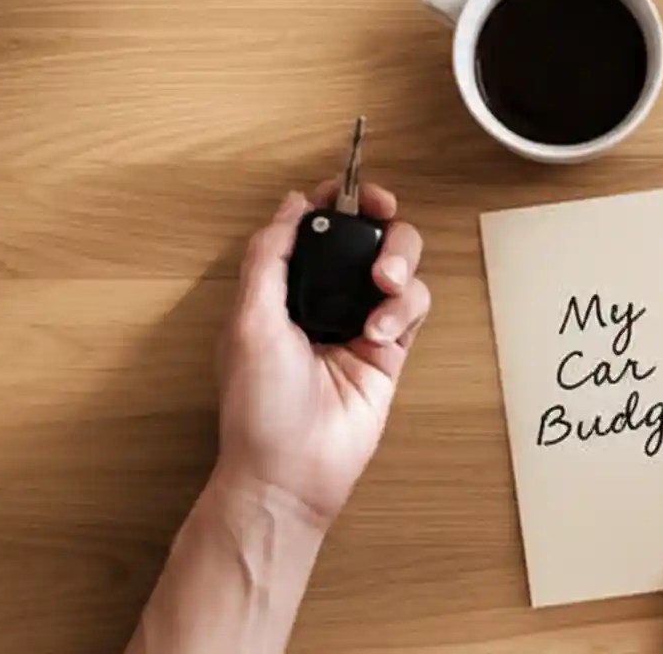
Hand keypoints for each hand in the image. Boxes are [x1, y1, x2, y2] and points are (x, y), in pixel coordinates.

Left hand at [214, 181, 430, 523]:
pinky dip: (404, 308)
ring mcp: (361, 323)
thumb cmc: (259, 405)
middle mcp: (325, 300)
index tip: (355, 192)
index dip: (338, 201)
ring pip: (399, 267)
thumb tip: (294, 204)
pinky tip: (381, 330)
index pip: (318, 227)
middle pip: (369, 237)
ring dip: (397, 262)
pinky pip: (413, 308)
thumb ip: (270, 256)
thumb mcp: (248, 318)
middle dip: (382, 223)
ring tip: (384, 285)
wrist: (291, 469)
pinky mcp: (391, 351)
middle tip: (384, 217)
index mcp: (285, 288)